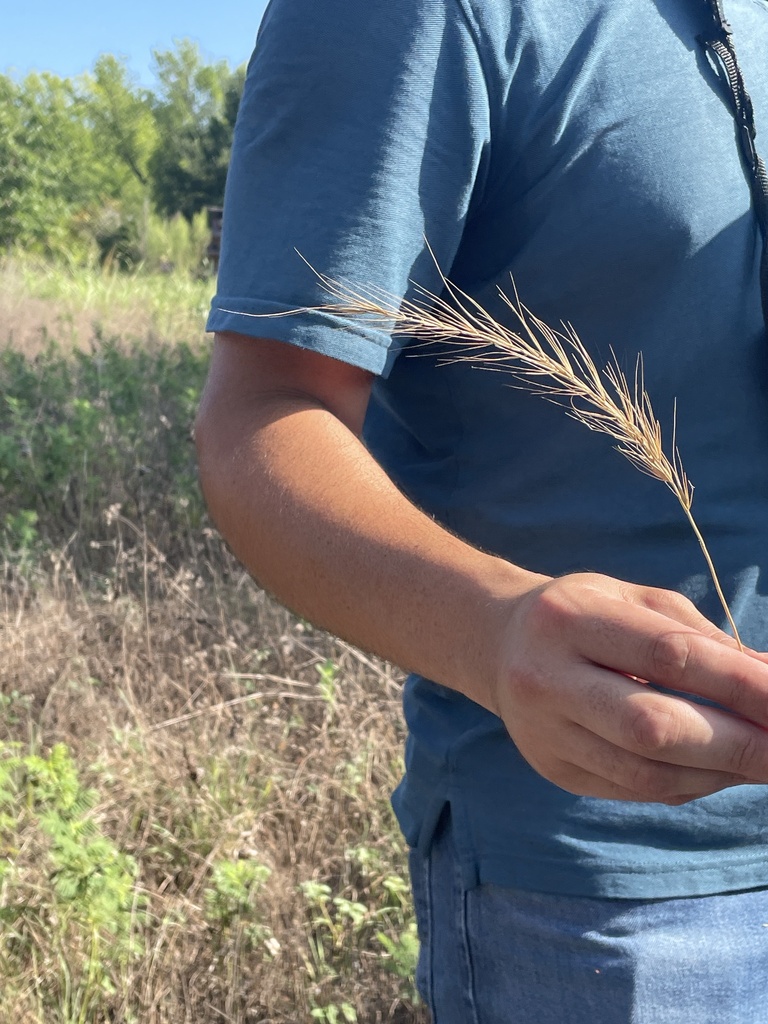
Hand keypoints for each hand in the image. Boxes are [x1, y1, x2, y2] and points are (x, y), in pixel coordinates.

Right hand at [494, 573, 767, 802]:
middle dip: (737, 744)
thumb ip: (701, 636)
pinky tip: (721, 770)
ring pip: (644, 771)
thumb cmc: (585, 613)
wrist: (498, 645)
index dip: (741, 683)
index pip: (669, 655)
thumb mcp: (634, 599)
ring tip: (761, 761)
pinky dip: (689, 783)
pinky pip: (634, 788)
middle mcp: (546, 677)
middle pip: (652, 726)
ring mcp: (543, 731)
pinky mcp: (552, 769)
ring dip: (719, 773)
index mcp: (569, 618)